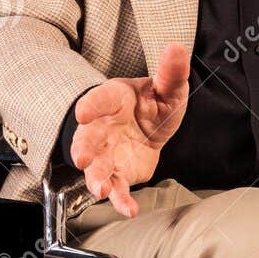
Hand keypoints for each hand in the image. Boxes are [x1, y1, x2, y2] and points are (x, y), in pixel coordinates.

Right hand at [71, 42, 189, 218]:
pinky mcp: (119, 173)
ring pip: (97, 167)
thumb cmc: (151, 104)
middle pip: (89, 138)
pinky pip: (117, 188)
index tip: (82, 112)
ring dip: (96, 179)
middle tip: (81, 157)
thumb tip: (177, 48)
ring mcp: (108, 153)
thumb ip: (170, 72)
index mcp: (114, 99)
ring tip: (100, 189)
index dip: (91, 105)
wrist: (148, 128)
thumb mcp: (166, 88)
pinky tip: (128, 209)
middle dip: (83, 148)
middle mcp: (104, 127)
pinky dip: (121, 200)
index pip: (100, 99)